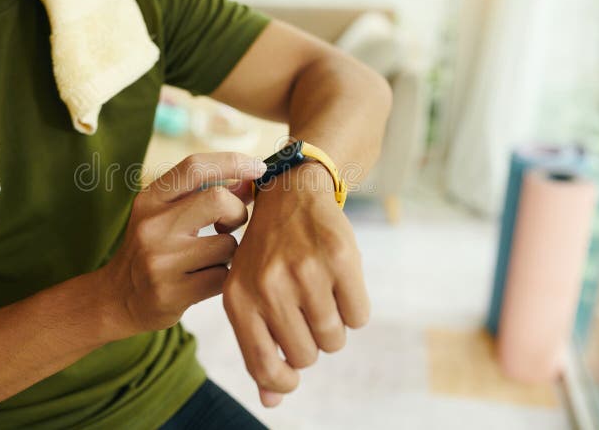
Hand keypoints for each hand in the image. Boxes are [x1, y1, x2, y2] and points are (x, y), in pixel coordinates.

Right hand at [101, 152, 266, 335]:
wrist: (118, 299)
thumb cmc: (153, 250)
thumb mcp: (167, 215)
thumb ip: (205, 196)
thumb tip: (252, 182)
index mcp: (150, 199)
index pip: (195, 167)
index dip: (233, 162)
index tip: (259, 167)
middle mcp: (152, 225)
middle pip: (217, 200)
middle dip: (236, 213)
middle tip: (230, 225)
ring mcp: (160, 260)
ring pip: (227, 245)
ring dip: (228, 253)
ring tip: (207, 259)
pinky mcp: (172, 293)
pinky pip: (222, 277)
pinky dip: (221, 278)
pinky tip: (201, 280)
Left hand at [222, 162, 369, 406]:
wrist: (291, 194)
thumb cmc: (267, 254)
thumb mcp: (249, 294)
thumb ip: (259, 348)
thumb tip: (273, 403)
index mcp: (239, 298)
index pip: (265, 367)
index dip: (283, 381)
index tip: (292, 374)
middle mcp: (269, 285)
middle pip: (307, 356)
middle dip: (312, 342)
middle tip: (306, 312)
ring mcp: (305, 271)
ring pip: (335, 339)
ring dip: (334, 326)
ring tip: (321, 296)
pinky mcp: (340, 258)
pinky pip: (360, 316)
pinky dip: (355, 308)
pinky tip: (338, 283)